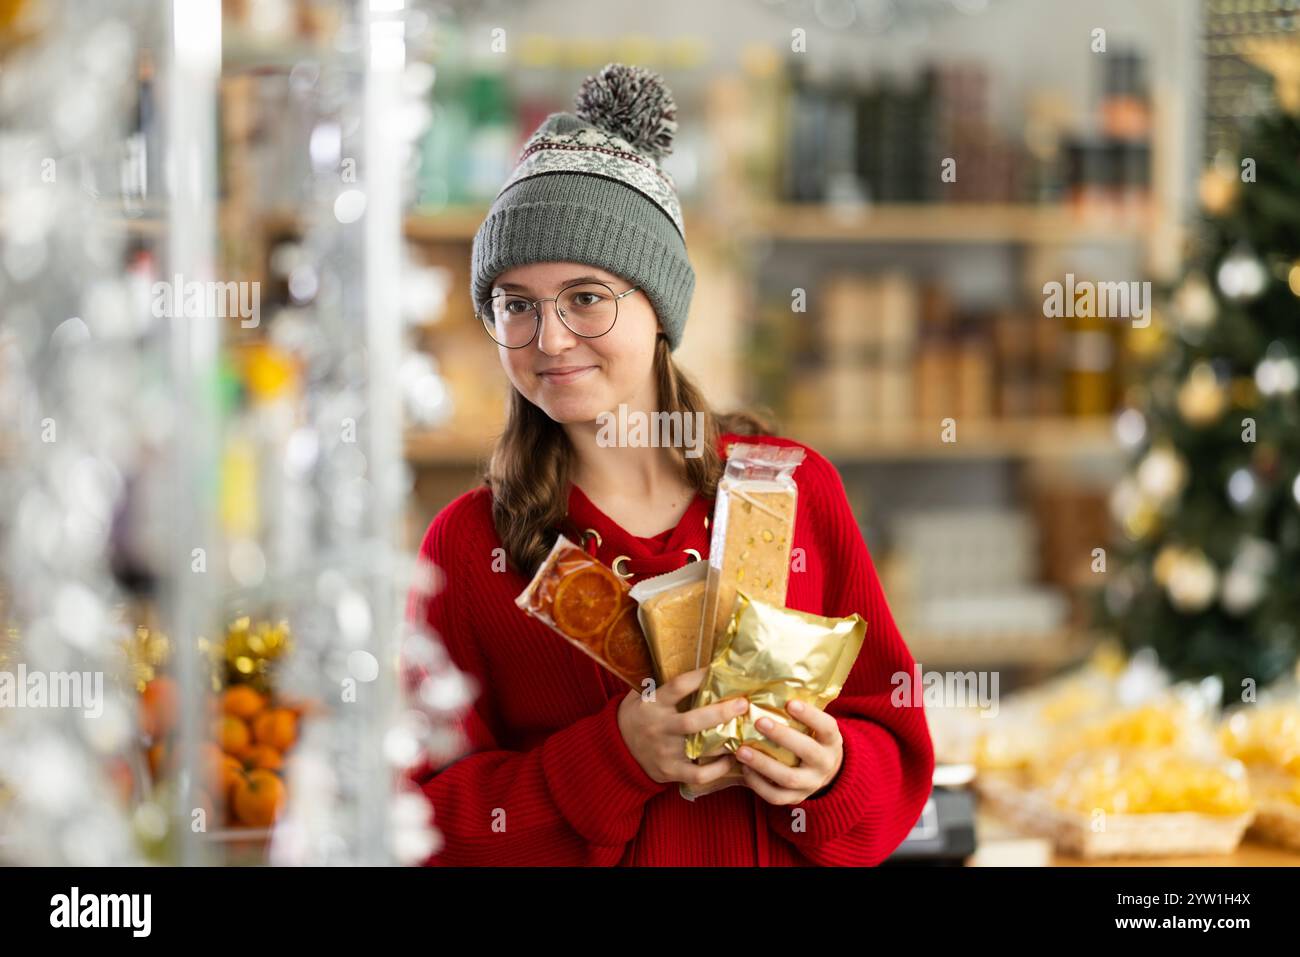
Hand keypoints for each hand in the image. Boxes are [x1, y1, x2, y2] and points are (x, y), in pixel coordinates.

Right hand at [617, 668, 746, 789]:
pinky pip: (698, 774)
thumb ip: (663, 683)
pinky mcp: (669, 771)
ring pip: (699, 747)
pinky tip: (729, 760)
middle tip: (743, 703)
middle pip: (693, 720)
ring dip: (726, 741)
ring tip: (747, 733)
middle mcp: (659, 727)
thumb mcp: (642, 695)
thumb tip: (694, 664)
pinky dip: (717, 769)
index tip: (720, 670)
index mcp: (653, 704)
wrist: (616, 748)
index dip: (700, 677)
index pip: (678, 686)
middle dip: (721, 711)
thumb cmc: (638, 715)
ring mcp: (664, 751)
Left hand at [736, 699, 843, 805]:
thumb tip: (769, 686)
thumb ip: (799, 712)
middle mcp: (825, 763)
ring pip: (788, 777)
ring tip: (741, 750)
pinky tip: (744, 769)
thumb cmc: (812, 738)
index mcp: (832, 741)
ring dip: (763, 763)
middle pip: (807, 751)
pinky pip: (776, 796)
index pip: (826, 727)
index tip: (789, 703)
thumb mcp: (815, 726)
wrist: (826, 772)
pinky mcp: (796, 798)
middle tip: (759, 721)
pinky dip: (758, 784)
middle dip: (782, 736)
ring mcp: (811, 783)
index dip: (810, 715)